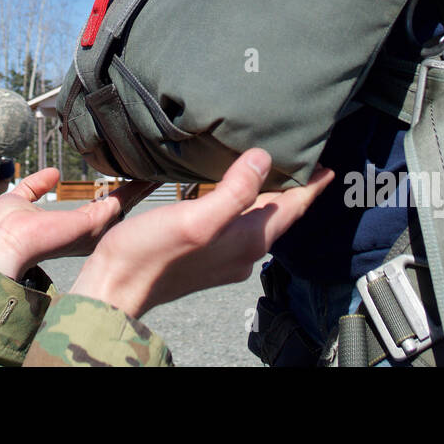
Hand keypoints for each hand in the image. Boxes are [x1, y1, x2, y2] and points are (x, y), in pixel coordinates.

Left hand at [0, 168, 158, 279]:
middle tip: (154, 176)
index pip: (99, 209)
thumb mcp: (20, 198)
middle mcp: (87, 232)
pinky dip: (136, 189)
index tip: (128, 181)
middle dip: (137, 193)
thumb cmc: (5, 229)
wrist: (5, 244)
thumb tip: (53, 173)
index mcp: (72, 228)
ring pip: (125, 206)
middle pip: (119, 210)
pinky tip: (149, 178)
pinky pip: (122, 202)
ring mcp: (93, 230)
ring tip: (158, 174)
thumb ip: (36, 185)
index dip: (114, 194)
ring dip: (142, 190)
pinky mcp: (94, 224)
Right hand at [70, 149, 332, 318]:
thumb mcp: (196, 219)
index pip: (294, 208)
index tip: (328, 163)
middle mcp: (243, 250)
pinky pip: (237, 222)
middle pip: (279, 213)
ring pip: (258, 218)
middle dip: (293, 186)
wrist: (115, 287)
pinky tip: (230, 188)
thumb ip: (234, 191)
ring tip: (270, 165)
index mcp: (248, 240)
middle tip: (301, 155)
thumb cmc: (150, 255)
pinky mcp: (205, 253)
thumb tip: (264, 159)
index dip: (312, 184)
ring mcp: (224, 254)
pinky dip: (243, 201)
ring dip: (268, 192)